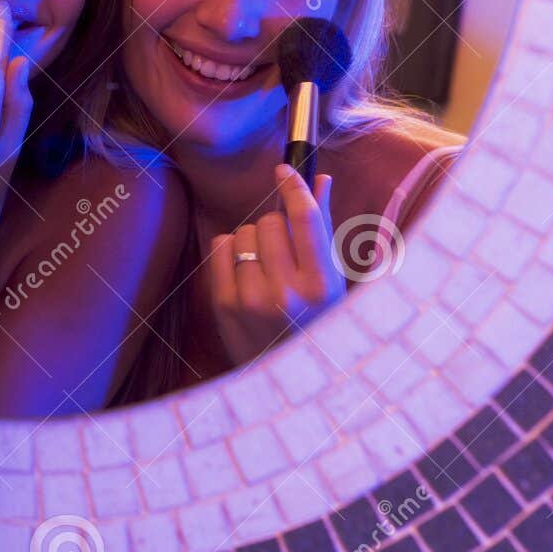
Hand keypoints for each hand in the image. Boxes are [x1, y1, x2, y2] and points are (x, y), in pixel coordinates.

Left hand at [205, 165, 345, 364]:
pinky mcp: (223, 307)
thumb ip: (323, 227)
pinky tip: (245, 270)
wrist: (292, 380)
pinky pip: (219, 248)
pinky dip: (230, 251)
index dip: (292, 186)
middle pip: (269, 221)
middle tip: (284, 249)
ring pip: (241, 233)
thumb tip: (319, 178)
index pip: (304, 218)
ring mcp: (251, 301)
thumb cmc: (318, 322)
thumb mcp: (334, 280)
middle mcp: (287, 293)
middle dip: (275, 226)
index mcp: (323, 286)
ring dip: (252, 240)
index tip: (283, 171)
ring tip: (266, 266)